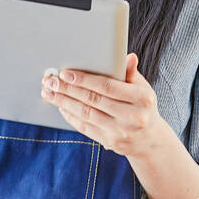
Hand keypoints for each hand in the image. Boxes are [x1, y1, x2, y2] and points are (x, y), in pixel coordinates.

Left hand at [41, 53, 165, 157]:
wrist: (150, 140)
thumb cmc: (143, 107)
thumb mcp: (143, 88)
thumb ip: (131, 73)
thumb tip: (128, 56)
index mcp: (142, 98)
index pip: (108, 87)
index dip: (84, 80)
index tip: (65, 73)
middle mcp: (132, 116)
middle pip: (93, 100)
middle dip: (68, 89)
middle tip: (50, 81)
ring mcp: (120, 132)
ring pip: (86, 114)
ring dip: (64, 102)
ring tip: (49, 92)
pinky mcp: (110, 142)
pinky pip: (85, 127)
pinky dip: (70, 115)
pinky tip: (61, 106)